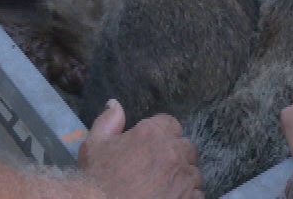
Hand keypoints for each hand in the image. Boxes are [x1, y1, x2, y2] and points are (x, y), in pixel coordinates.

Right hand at [78, 101, 201, 198]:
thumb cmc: (98, 177)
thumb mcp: (95, 145)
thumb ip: (108, 121)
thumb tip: (115, 104)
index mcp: (153, 133)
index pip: (171, 124)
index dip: (161, 134)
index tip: (151, 146)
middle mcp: (173, 152)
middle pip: (185, 147)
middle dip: (175, 154)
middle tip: (158, 168)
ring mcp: (184, 178)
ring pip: (193, 172)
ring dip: (182, 176)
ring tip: (165, 186)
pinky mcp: (190, 198)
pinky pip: (197, 193)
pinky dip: (188, 195)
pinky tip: (171, 197)